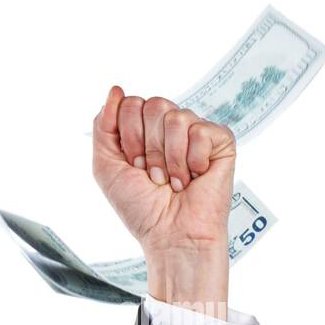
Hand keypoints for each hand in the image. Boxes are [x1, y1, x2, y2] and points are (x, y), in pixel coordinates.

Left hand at [92, 86, 236, 313]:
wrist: (170, 234)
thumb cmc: (140, 208)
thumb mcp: (106, 167)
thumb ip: (103, 128)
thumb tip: (115, 90)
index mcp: (144, 130)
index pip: (130, 104)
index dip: (127, 137)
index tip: (132, 166)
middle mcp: (170, 127)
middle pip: (153, 105)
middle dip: (146, 146)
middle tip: (152, 174)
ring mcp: (196, 131)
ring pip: (176, 117)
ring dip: (168, 158)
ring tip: (172, 180)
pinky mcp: (221, 140)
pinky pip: (201, 131)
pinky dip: (191, 161)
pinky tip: (194, 178)